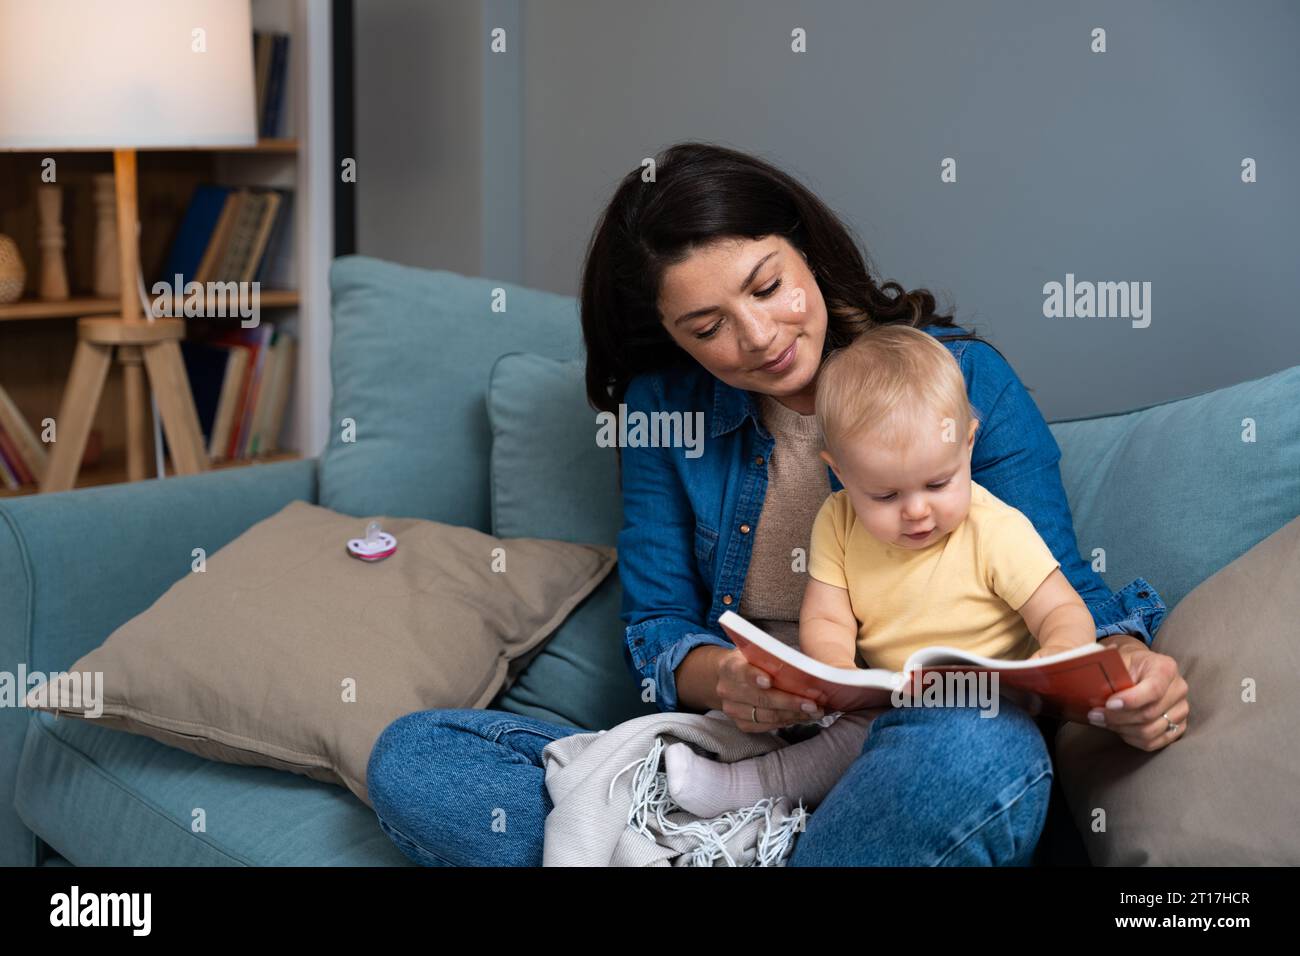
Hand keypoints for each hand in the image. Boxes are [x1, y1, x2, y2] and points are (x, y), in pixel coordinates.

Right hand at [714, 647, 825, 732]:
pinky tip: (801, 716)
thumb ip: (771, 658)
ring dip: (794, 714)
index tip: (769, 681)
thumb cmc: (750, 662)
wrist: (729, 678)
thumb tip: (801, 666)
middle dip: (790, 702)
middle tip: (812, 703)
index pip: (743, 672)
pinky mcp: (741, 724)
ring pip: (767, 716)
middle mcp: (728, 690)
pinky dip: (787, 721)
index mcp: (731, 667)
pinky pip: (768, 726)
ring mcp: (733, 710)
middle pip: (761, 698)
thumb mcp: (756, 652)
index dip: (755, 677)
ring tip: (814, 711)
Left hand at [1091, 635, 1189, 751]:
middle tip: (1095, 715)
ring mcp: (1181, 710)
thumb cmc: (1127, 664)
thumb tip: (1094, 687)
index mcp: (1166, 668)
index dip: (1130, 700)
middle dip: (1117, 717)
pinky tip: (1117, 728)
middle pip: (1149, 713)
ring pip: (1150, 731)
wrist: (1140, 669)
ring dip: (1121, 729)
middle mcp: (1178, 689)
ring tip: (1102, 721)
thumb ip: (1111, 672)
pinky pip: (1153, 742)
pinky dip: (1131, 738)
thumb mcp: (1118, 659)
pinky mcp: (1177, 727)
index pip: (1153, 690)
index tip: (1108, 704)